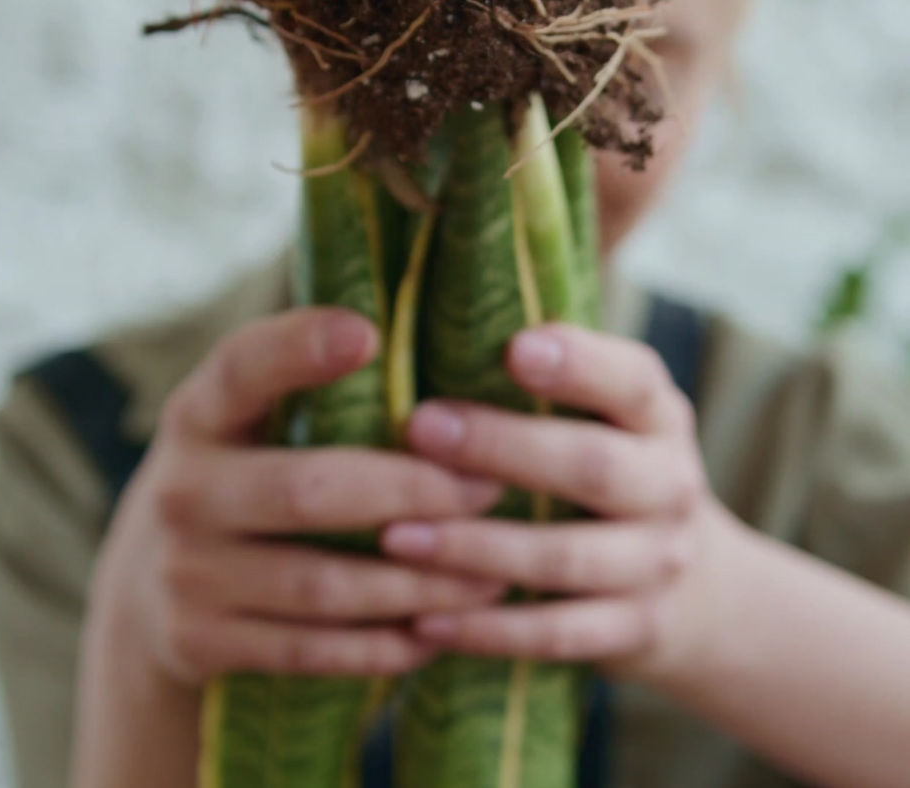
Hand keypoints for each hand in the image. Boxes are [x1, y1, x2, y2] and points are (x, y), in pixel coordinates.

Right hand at [90, 308, 504, 684]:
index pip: (240, 368)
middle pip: (308, 490)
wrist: (147, 587)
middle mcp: (184, 489)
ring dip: (419, 583)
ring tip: (494, 573)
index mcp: (199, 416)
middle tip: (491, 489)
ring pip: (322, 585)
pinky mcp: (197, 642)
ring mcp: (185, 572)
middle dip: (413, 492)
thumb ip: (306, 389)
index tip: (367, 334)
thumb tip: (423, 349)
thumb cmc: (239, 479)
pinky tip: (439, 632)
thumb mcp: (246, 426)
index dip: (298, 349)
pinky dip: (382, 646)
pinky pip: (310, 651)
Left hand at [381, 323, 736, 678]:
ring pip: (564, 557)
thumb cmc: (618, 479)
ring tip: (394, 537)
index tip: (514, 348)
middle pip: (593, 467)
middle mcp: (668, 487)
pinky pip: (556, 634)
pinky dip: (487, 632)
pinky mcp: (633, 630)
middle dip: (503, 448)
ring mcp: (655, 565)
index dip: (579, 364)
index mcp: (657, 420)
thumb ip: (560, 384)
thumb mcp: (615, 423)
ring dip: (475, 547)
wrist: (701, 593)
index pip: (631, 382)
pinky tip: (421, 622)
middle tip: (419, 427)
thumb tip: (438, 334)